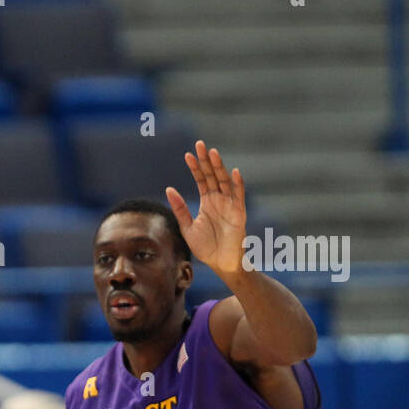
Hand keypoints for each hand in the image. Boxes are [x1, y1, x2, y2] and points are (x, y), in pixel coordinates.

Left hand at [166, 140, 247, 280]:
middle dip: (206, 161)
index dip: (195, 167)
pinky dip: (237, 184)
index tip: (187, 155)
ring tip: (212, 153)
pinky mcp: (239, 213)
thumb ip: (180, 209)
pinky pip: (239, 196)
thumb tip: (169, 189)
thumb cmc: (205, 247)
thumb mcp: (188, 227)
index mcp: (207, 202)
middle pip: (212, 176)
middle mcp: (219, 200)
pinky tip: (233, 172)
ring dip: (219, 167)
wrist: (221, 263)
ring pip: (224, 181)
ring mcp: (230, 204)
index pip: (201, 180)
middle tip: (200, 144)